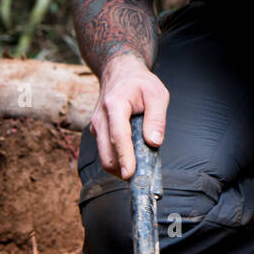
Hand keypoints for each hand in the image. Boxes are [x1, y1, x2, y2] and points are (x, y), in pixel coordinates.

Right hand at [91, 55, 169, 179]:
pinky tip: (133, 160)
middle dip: (121, 169)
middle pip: (106, 152)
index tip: (130, 173)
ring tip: (141, 171)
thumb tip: (154, 142)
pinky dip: (118, 160)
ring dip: (120, 167)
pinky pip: (106, 152)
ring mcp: (96, 127)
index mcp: (114, 106)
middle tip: (142, 180)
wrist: (119, 72)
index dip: (124, 157)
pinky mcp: (98, 133)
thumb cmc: (140, 83)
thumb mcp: (157, 94)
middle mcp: (100, 119)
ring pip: (104, 156)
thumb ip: (156, 118)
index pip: (118, 136)